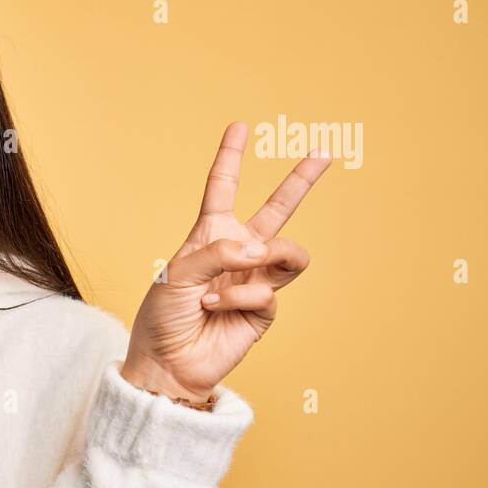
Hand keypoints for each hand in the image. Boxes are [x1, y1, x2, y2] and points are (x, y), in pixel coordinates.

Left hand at [121, 121, 331, 402]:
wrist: (168, 362)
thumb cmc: (163, 317)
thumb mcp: (177, 273)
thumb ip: (218, 252)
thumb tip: (262, 250)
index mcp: (209, 235)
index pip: (222, 188)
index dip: (231, 156)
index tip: (240, 126)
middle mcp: (237, 253)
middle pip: (277, 209)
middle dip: (301, 181)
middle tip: (324, 152)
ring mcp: (254, 280)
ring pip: (290, 251)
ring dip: (267, 257)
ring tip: (244, 269)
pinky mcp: (265, 309)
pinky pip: (266, 291)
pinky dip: (237, 297)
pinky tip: (214, 307)